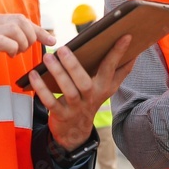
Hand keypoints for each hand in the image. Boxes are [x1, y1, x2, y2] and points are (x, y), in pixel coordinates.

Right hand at [0, 12, 54, 97]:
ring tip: (15, 53)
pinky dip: (12, 47)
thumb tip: (26, 37)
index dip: (38, 29)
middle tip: (26, 51)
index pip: (19, 18)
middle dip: (31, 36)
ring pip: (14, 27)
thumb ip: (4, 39)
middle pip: (19, 20)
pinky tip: (9, 55)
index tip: (51, 40)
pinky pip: (3, 39)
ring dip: (22, 42)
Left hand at [28, 35, 133, 150]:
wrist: (76, 131)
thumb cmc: (89, 100)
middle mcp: (92, 97)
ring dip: (57, 74)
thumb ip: (119, 71)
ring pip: (68, 91)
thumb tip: (134, 51)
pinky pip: (50, 102)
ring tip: (47, 58)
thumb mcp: (106, 88)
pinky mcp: (62, 115)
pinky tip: (34, 75)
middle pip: (85, 82)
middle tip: (62, 49)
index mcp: (104, 87)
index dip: (120, 52)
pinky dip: (41, 89)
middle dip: (73, 65)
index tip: (125, 36)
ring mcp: (77, 108)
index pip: (114, 68)